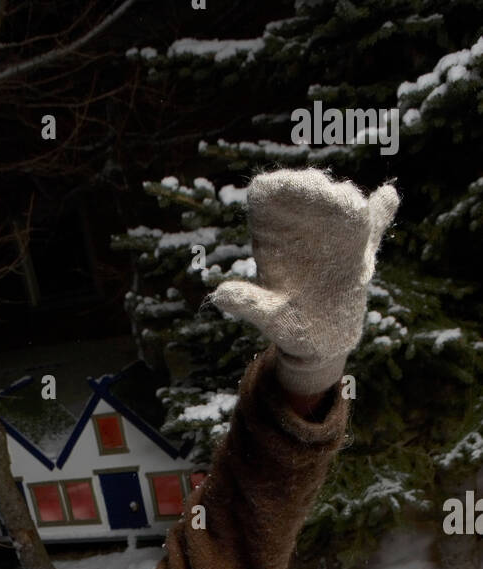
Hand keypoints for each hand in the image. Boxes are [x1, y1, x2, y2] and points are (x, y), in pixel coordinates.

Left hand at [210, 168, 398, 394]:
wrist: (321, 341)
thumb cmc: (290, 327)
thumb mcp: (270, 317)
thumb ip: (250, 304)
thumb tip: (218, 295)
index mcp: (276, 240)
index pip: (272, 196)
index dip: (277, 188)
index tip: (278, 188)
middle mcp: (305, 230)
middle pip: (309, 193)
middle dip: (312, 187)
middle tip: (317, 188)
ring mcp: (335, 236)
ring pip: (342, 205)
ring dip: (345, 200)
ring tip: (349, 203)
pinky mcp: (360, 248)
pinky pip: (373, 225)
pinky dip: (380, 212)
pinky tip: (388, 197)